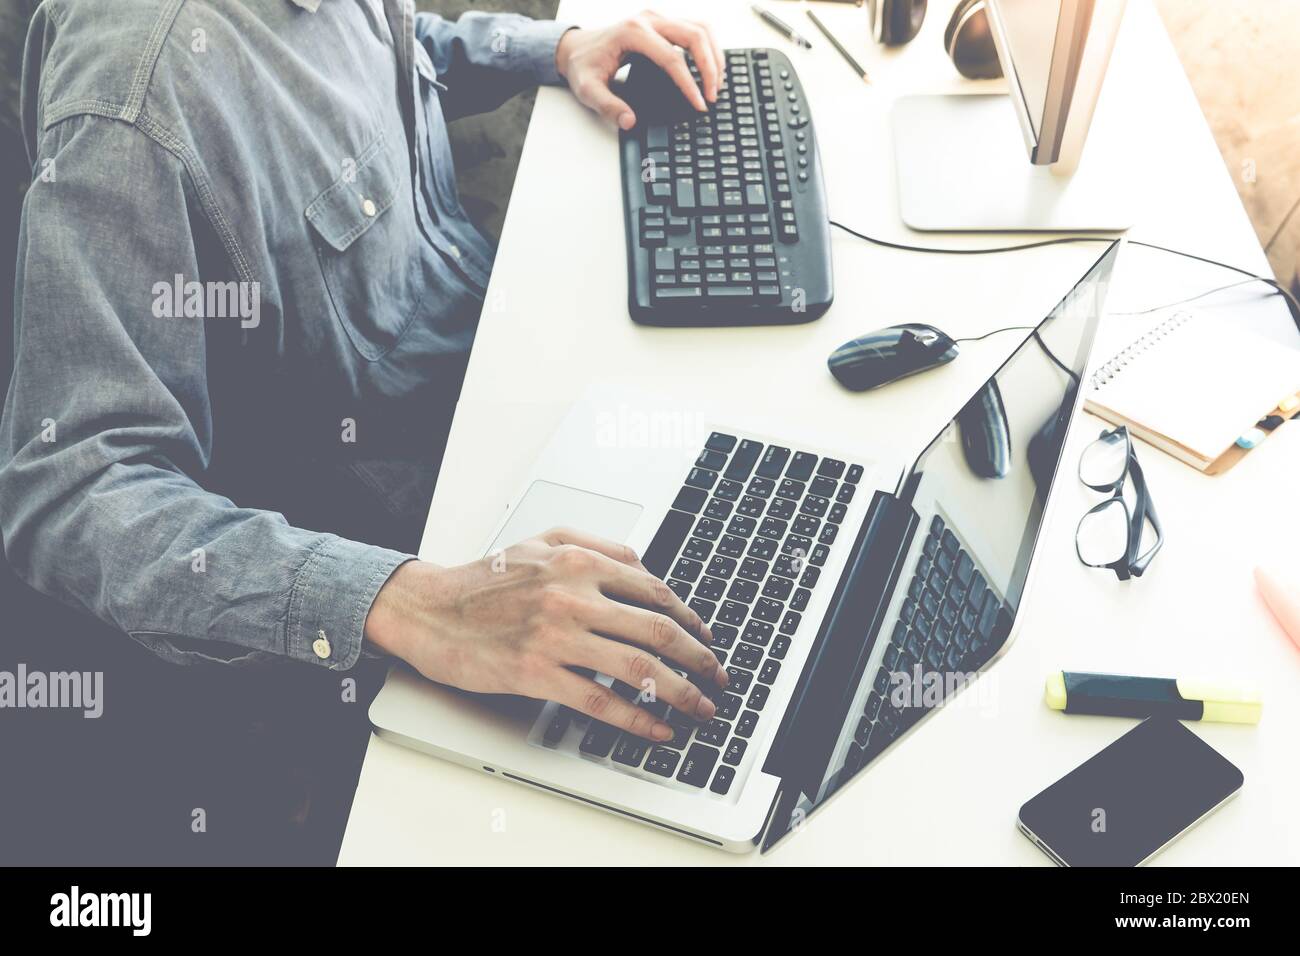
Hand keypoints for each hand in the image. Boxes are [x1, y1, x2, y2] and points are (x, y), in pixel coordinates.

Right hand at [365, 527, 729, 741]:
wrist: (429, 610)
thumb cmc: (485, 580)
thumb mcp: (543, 541)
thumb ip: (597, 546)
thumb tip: (645, 565)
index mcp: (579, 562)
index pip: (654, 592)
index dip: (691, 619)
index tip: (707, 640)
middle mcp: (572, 596)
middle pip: (656, 629)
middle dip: (698, 658)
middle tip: (718, 678)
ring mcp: (555, 637)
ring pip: (636, 667)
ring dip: (679, 692)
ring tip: (700, 708)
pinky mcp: (536, 674)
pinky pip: (599, 701)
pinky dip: (637, 718)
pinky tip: (657, 729)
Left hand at [555, 11, 724, 129]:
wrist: (577, 47)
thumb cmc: (583, 66)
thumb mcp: (588, 89)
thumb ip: (608, 106)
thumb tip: (630, 121)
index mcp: (632, 32)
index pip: (672, 58)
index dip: (689, 84)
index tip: (700, 104)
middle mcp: (649, 19)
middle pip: (694, 36)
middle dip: (710, 68)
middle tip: (713, 96)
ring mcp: (658, 18)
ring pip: (700, 28)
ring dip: (714, 55)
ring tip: (718, 84)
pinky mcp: (664, 22)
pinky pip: (695, 29)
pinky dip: (709, 48)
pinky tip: (711, 69)